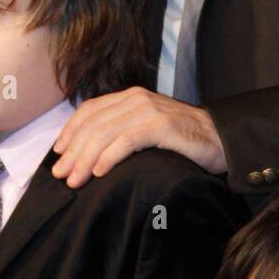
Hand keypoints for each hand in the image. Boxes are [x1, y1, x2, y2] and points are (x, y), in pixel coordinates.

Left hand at [50, 87, 226, 187]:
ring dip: (86, 158)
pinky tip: (100, 172)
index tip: (58, 154)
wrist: (221, 140)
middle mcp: (136, 99)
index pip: (90, 111)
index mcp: (129, 98)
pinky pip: (128, 140)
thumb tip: (91, 157)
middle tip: (62, 176)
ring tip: (76, 180)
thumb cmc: (182, 143)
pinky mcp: (162, 126)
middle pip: (94, 124)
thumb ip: (124, 134)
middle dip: (74, 152)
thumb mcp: (148, 132)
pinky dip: (110, 156)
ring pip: (106, 133)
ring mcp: (149, 110)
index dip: (70, 132)